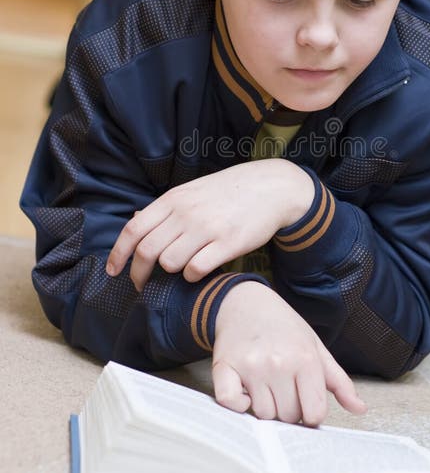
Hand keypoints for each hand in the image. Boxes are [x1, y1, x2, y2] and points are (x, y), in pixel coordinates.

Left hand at [105, 159, 314, 289]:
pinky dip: (192, 275)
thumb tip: (134, 219)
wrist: (272, 187)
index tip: (113, 271)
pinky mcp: (227, 243)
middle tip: (141, 285)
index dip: (118, 254)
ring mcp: (207, 228)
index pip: (134, 229)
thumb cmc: (230, 192)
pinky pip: (195, 270)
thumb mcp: (193, 191)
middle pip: (147, 251)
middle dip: (138, 274)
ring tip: (181, 268)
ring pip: (169, 263)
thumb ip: (165, 208)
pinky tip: (199, 269)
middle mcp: (186, 213)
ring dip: (171, 272)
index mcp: (174, 199)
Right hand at [211, 282, 366, 425]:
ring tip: (266, 385)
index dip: (311, 414)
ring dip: (265, 407)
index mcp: (305, 359)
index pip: (314, 414)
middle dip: (288, 410)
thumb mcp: (315, 347)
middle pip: (288, 416)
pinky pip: (231, 404)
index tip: (305, 403)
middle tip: (284, 389)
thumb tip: (360, 410)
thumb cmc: (284, 327)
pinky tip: (244, 391)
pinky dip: (238, 405)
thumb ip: (339, 381)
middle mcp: (278, 363)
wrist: (245, 302)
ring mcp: (250, 366)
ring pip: (262, 414)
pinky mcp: (224, 367)